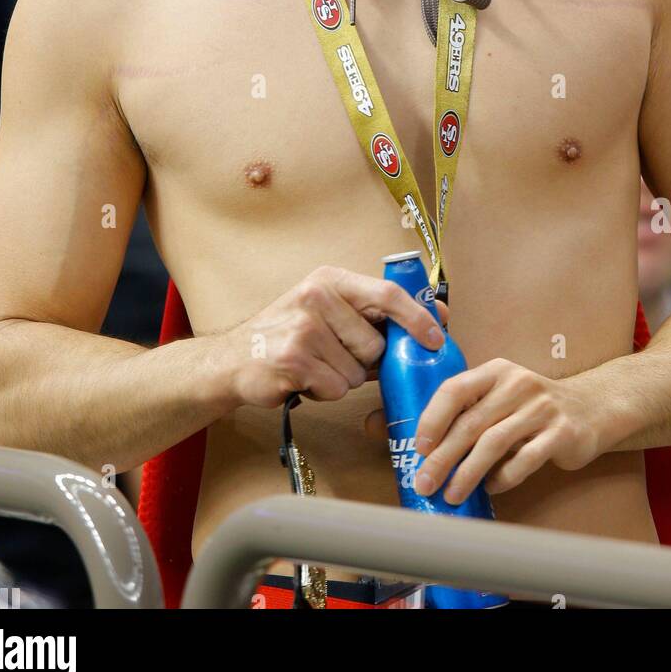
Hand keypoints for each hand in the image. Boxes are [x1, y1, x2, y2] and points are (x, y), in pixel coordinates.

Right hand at [222, 265, 444, 410]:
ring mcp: (303, 329)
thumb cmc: (290, 335)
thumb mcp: (328, 310)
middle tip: (336, 356)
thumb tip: (436, 319)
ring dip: (342, 378)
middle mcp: (317, 297)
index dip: (417, 317)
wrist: (233, 359)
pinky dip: (324, 392)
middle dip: (365, 361)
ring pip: (356, 372)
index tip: (436, 338)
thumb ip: (374, 316)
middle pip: (375, 344)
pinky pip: (335, 389)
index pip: (387, 293)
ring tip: (315, 365)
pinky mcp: (293, 361)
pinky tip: (303, 379)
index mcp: (331, 279)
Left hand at [409, 358, 604, 503]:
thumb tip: (421, 446)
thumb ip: (470, 411)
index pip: (455, 388)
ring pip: (495, 443)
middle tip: (424, 483)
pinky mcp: (561, 433)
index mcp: (496, 371)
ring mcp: (541, 408)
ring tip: (451, 494)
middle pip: (471, 422)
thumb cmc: (533, 406)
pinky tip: (491, 488)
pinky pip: (525, 460)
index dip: (433, 418)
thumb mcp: (503, 395)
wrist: (593, 407)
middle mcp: (518, 384)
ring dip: (468, 473)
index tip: (419, 447)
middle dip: (443, 457)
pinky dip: (503, 478)